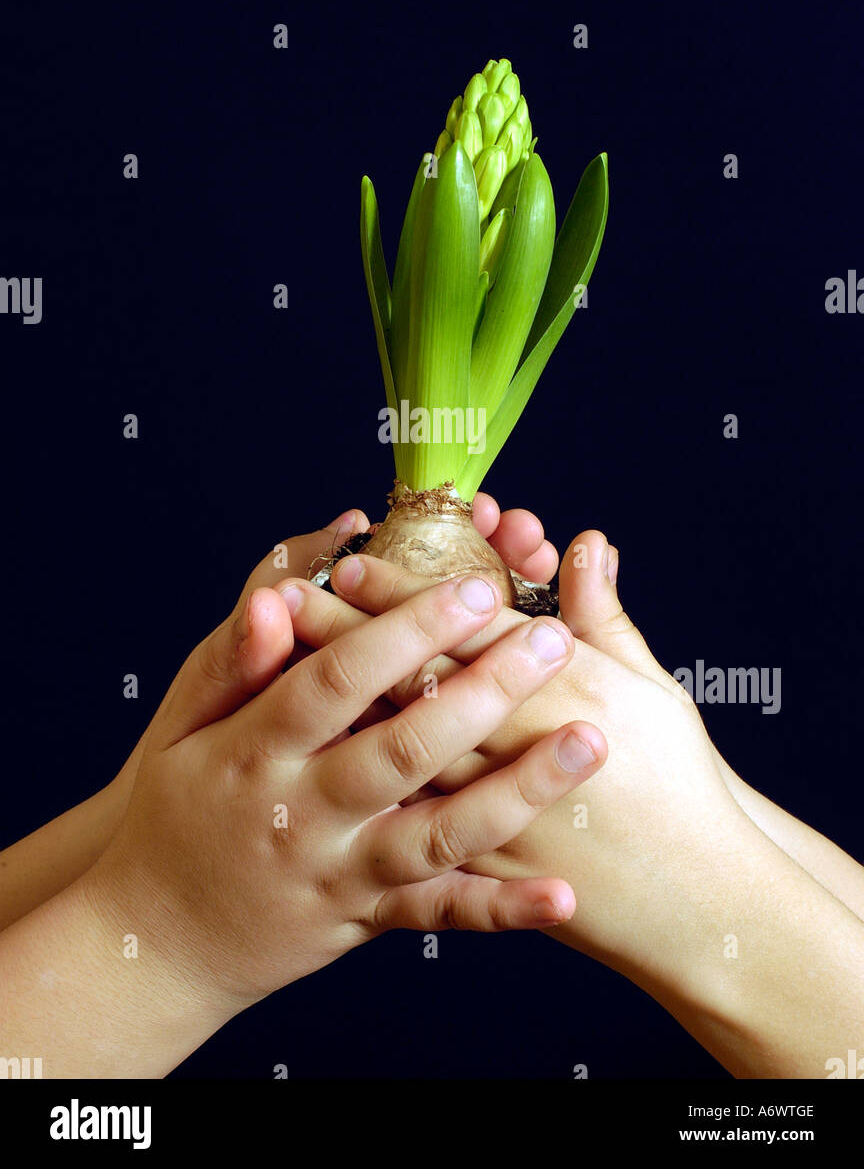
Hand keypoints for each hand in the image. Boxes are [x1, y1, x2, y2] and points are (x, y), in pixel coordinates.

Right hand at [85, 570, 604, 1018]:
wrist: (159, 936)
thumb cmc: (174, 806)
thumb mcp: (182, 724)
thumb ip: (234, 661)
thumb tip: (279, 600)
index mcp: (256, 750)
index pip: (338, 680)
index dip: (407, 633)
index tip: (474, 587)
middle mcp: (304, 814)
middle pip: (404, 749)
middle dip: (485, 692)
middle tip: (552, 639)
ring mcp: (340, 872)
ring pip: (438, 834)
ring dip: (518, 790)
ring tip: (588, 743)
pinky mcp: (367, 918)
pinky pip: (441, 914)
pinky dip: (503, 909)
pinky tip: (565, 893)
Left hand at [280, 533, 734, 981]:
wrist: (697, 902)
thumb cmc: (679, 781)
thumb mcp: (651, 687)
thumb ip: (605, 615)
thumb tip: (586, 543)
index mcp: (568, 692)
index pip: (470, 628)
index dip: (406, 594)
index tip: (350, 561)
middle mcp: (522, 748)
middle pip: (418, 679)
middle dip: (349, 635)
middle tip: (289, 595)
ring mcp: (495, 814)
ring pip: (401, 747)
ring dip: (343, 701)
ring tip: (284, 661)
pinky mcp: (480, 867)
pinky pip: (407, 822)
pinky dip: (360, 785)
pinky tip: (313, 757)